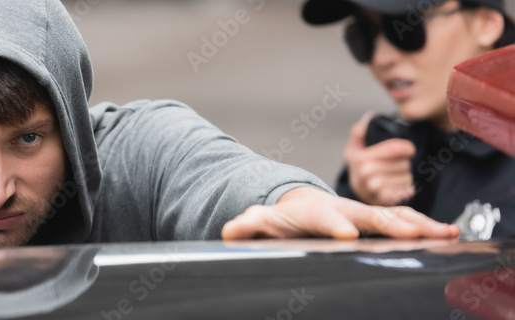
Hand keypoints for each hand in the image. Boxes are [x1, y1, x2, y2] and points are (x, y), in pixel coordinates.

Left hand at [221, 187, 459, 239]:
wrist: (301, 205)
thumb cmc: (284, 219)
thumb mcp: (265, 222)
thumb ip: (250, 225)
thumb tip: (231, 228)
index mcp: (316, 210)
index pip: (325, 216)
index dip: (335, 225)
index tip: (346, 234)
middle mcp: (345, 207)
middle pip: (369, 215)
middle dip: (391, 223)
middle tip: (412, 234)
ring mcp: (365, 212)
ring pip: (394, 215)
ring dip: (419, 224)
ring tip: (443, 233)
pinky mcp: (380, 220)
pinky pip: (406, 220)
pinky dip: (427, 226)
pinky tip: (450, 234)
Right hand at [344, 112, 416, 205]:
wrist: (356, 195)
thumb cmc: (359, 167)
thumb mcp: (354, 149)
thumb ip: (359, 131)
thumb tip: (370, 115)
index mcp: (361, 158)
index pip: (396, 148)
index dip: (406, 147)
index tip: (408, 149)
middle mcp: (366, 173)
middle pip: (404, 163)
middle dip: (404, 163)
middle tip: (397, 165)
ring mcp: (375, 188)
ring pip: (407, 176)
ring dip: (406, 175)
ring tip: (396, 176)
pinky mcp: (385, 200)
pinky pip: (408, 189)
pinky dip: (406, 187)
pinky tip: (397, 186)